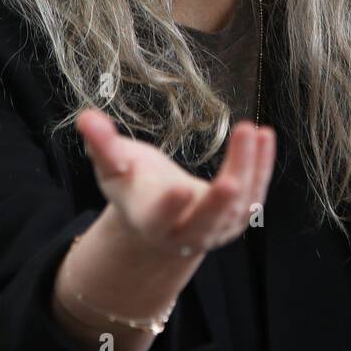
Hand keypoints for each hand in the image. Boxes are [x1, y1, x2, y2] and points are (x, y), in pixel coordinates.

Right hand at [76, 106, 275, 258]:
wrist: (162, 216)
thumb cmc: (133, 187)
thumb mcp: (113, 166)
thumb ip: (102, 145)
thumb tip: (85, 117)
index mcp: (150, 223)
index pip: (160, 220)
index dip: (169, 208)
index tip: (179, 189)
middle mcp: (186, 233)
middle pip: (206, 222)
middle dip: (219, 202)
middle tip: (232, 180)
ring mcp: (217, 229)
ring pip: (238, 204)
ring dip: (248, 168)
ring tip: (252, 131)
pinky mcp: (238, 217)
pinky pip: (256, 191)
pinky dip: (262, 165)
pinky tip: (265, 135)